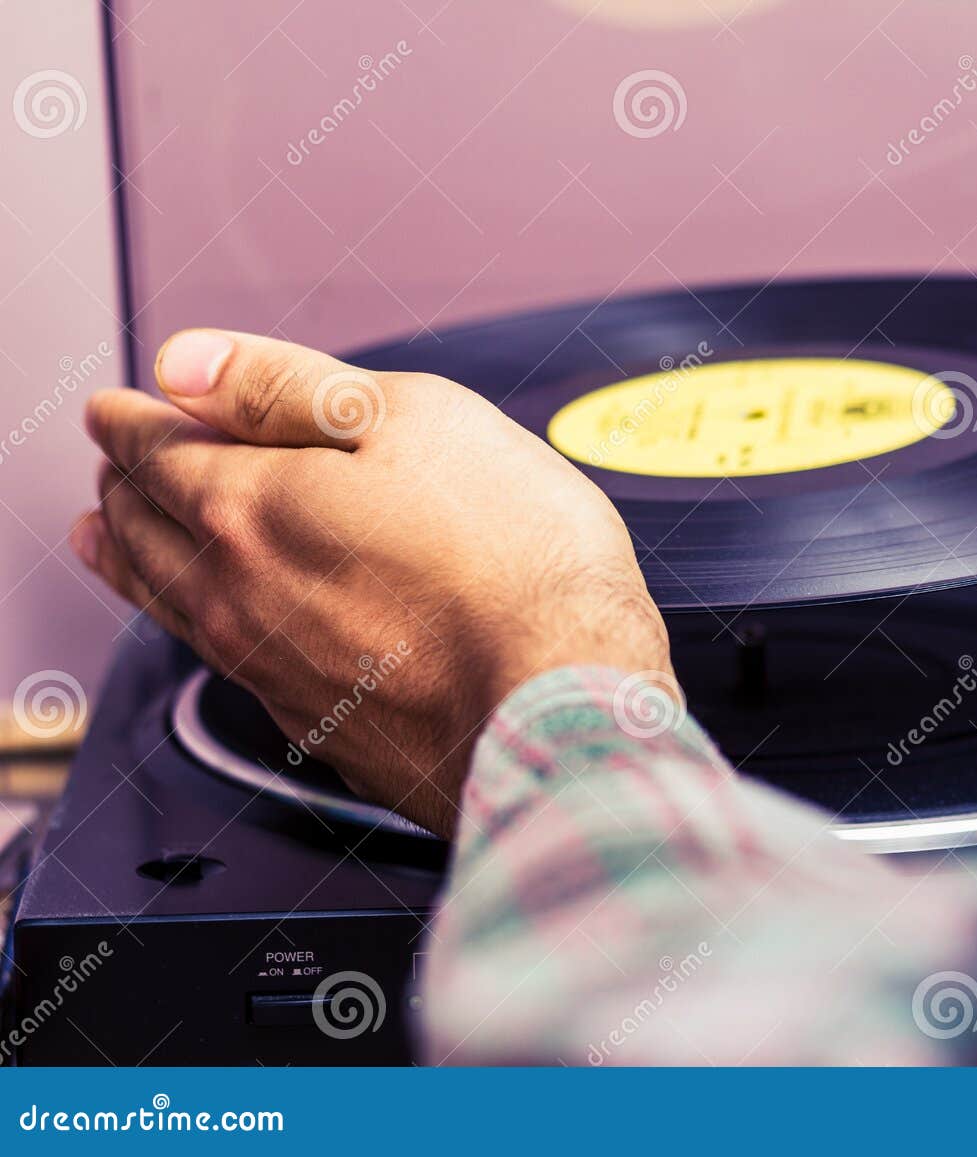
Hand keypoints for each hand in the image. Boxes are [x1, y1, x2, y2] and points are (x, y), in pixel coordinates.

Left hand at [74, 330, 672, 835]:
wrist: (563, 705)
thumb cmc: (517, 561)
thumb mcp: (418, 420)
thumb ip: (289, 388)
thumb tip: (191, 363)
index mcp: (250, 507)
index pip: (156, 450)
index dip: (130, 420)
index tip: (116, 408)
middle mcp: (238, 596)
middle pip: (146, 530)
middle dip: (123, 485)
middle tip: (115, 463)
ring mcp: (272, 670)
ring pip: (168, 604)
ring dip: (129, 559)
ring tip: (109, 538)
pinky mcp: (317, 726)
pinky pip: (220, 662)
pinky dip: (188, 625)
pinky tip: (206, 624)